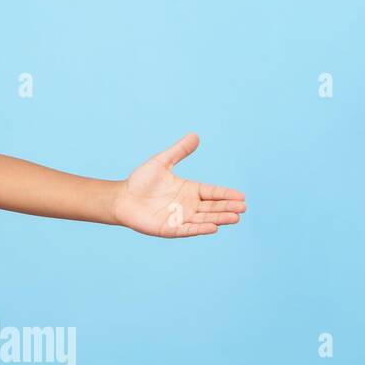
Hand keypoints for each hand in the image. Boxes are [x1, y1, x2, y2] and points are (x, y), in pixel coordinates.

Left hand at [112, 133, 245, 237]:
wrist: (121, 197)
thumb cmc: (141, 181)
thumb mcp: (161, 162)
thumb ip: (179, 151)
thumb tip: (195, 135)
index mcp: (189, 190)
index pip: (212, 192)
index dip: (226, 194)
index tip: (241, 196)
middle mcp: (188, 205)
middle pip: (213, 207)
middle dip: (228, 207)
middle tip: (243, 208)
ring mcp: (180, 218)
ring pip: (205, 219)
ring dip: (220, 219)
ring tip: (235, 217)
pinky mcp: (170, 229)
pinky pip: (188, 229)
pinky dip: (200, 229)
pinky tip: (213, 227)